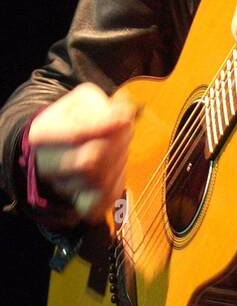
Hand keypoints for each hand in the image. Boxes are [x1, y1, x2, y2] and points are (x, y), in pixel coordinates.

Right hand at [27, 82, 136, 223]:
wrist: (60, 148)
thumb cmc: (75, 120)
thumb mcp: (83, 101)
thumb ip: (103, 106)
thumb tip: (123, 115)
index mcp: (41, 135)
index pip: (75, 135)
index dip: (105, 127)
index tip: (125, 119)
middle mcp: (46, 166)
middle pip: (90, 161)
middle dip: (116, 144)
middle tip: (124, 130)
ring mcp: (62, 188)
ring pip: (101, 180)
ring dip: (119, 159)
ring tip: (119, 145)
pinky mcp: (82, 204)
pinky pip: (107, 197)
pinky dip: (119, 178)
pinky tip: (116, 164)